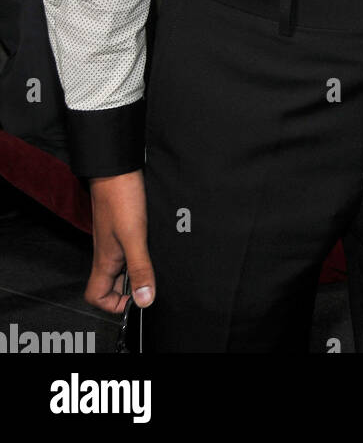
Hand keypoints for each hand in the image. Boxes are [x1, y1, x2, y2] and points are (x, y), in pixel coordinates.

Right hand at [86, 170, 154, 313]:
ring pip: (121, 267)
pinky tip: (155, 246)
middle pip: (111, 284)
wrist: (118, 169)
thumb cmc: (121, 199)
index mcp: (105, 261)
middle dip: (130, 289)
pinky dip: (141, 254)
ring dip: (137, 270)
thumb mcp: (134, 237)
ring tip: (156, 263)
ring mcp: (114, 241)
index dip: (114, 304)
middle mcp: (107, 254)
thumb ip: (140, 268)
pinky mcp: (122, 228)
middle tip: (152, 281)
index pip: (96, 296)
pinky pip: (128, 251)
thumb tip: (145, 301)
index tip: (137, 298)